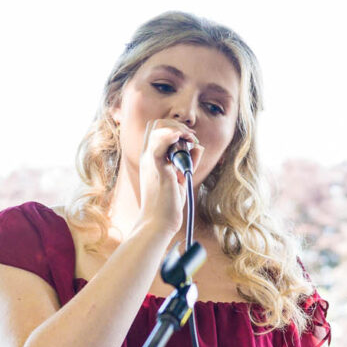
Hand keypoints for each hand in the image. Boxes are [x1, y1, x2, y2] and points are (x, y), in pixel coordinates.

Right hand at [135, 119, 201, 237]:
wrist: (158, 222)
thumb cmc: (168, 204)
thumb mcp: (181, 178)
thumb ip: (188, 162)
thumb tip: (198, 146)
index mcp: (151, 158)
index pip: (157, 129)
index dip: (174, 128)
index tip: (189, 139)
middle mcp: (147, 156)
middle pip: (157, 123)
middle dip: (177, 125)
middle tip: (191, 139)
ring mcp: (150, 160)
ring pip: (159, 127)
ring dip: (178, 129)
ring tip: (190, 141)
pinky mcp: (156, 167)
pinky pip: (160, 141)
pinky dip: (171, 134)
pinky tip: (183, 136)